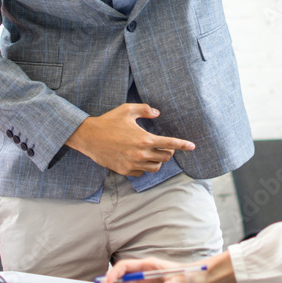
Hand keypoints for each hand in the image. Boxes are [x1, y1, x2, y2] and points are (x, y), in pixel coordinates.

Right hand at [65, 103, 194, 175]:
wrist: (89, 137)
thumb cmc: (108, 122)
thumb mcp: (127, 110)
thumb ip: (145, 109)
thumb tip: (157, 113)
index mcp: (144, 139)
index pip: (170, 143)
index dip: (183, 145)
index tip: (192, 146)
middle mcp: (140, 154)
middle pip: (165, 157)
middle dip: (168, 151)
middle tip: (164, 145)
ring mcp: (132, 164)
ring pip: (155, 167)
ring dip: (157, 160)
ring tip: (153, 153)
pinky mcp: (124, 171)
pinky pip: (141, 173)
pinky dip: (144, 167)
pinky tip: (139, 159)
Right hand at [98, 257, 216, 282]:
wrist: (201, 280)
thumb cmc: (193, 275)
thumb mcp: (186, 280)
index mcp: (150, 265)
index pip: (126, 267)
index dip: (114, 273)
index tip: (106, 281)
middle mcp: (146, 272)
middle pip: (122, 276)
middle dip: (108, 282)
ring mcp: (147, 281)